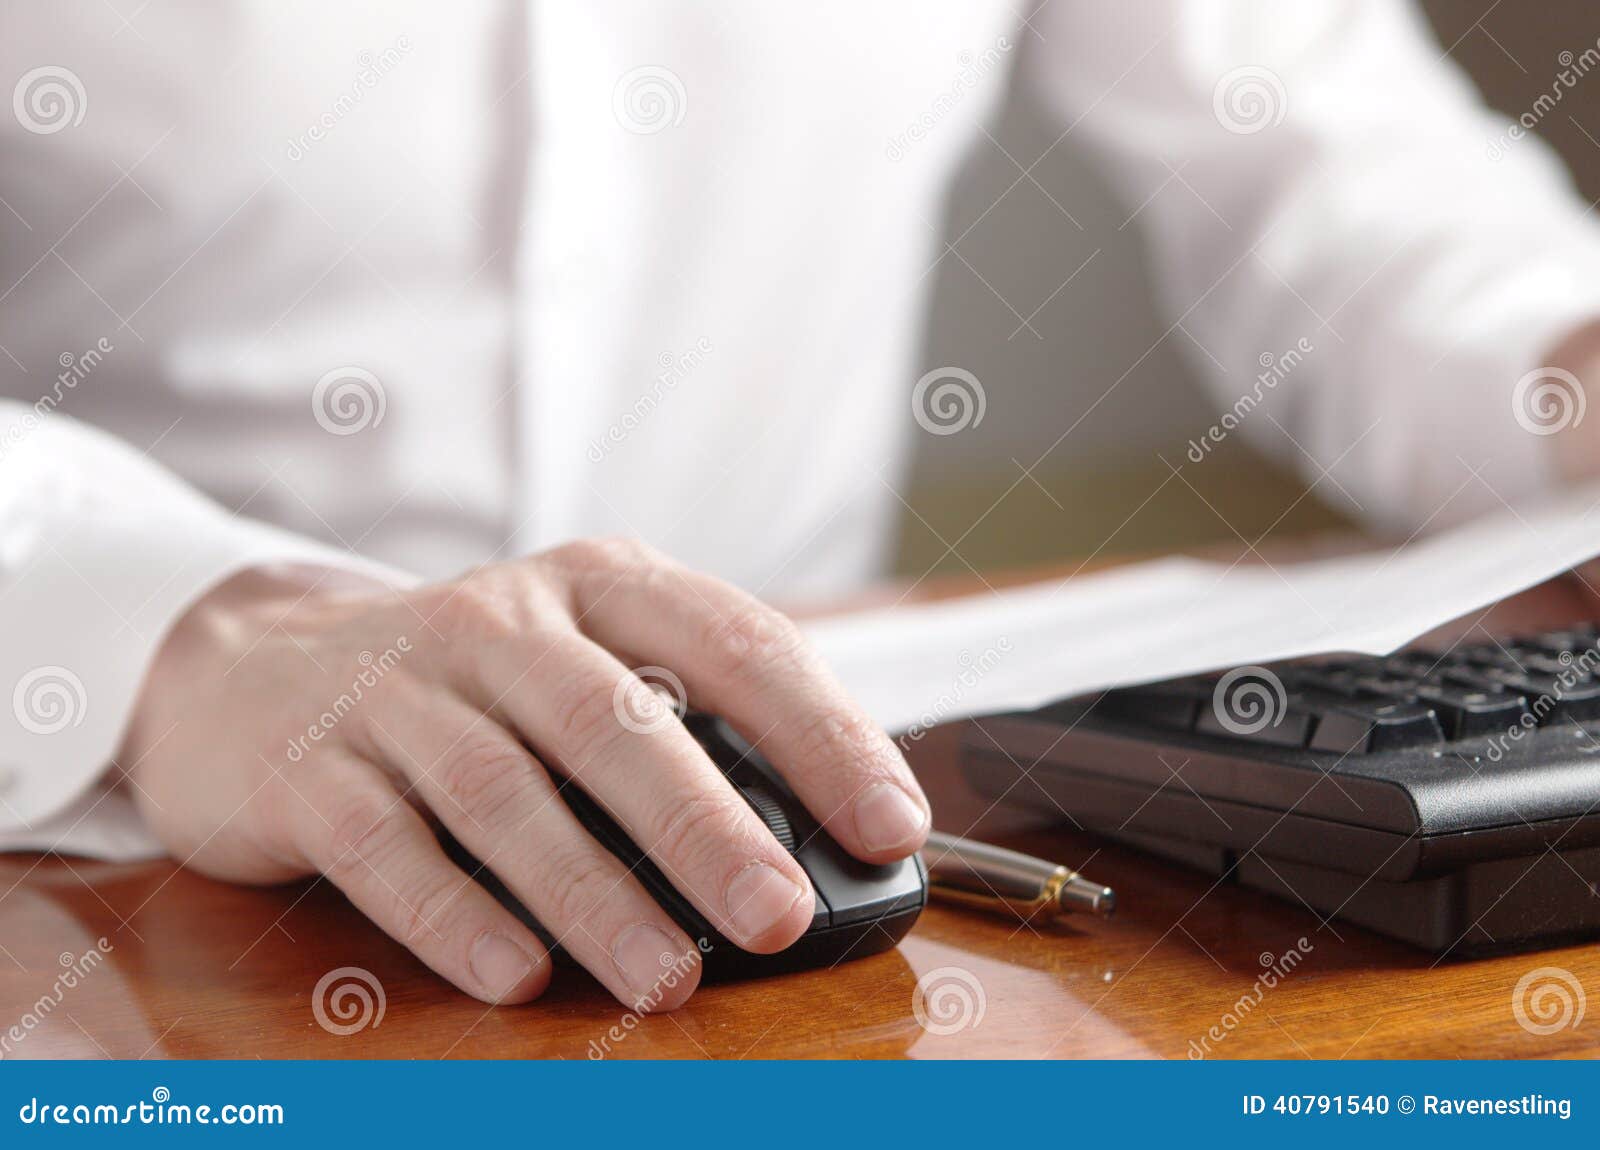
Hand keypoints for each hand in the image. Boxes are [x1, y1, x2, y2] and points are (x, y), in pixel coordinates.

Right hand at [120, 538, 929, 1009]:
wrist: (252, 668)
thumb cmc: (470, 686)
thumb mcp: (579, 663)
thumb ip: (681, 727)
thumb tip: (816, 849)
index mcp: (599, 585)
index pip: (735, 641)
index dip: (822, 732)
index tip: (890, 824)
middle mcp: (501, 621)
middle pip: (615, 718)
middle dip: (705, 824)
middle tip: (781, 914)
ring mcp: (400, 690)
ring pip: (503, 789)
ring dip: (592, 889)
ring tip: (665, 975)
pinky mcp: (310, 766)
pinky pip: (386, 844)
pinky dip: (455, 913)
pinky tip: (517, 974)